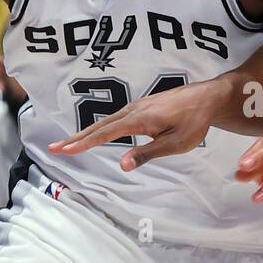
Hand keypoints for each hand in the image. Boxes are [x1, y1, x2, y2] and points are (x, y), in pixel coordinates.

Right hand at [46, 76, 229, 170]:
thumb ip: (147, 153)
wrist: (207, 97)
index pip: (105, 134)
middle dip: (76, 138)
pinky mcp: (142, 106)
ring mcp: (136, 106)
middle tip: (54, 148)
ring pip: (106, 121)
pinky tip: (96, 134)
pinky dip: (100, 127)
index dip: (83, 143)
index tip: (65, 151)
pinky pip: (115, 118)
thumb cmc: (194, 122)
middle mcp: (133, 110)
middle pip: (99, 126)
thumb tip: (122, 164)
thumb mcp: (175, 143)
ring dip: (86, 133)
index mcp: (139, 119)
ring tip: (69, 144)